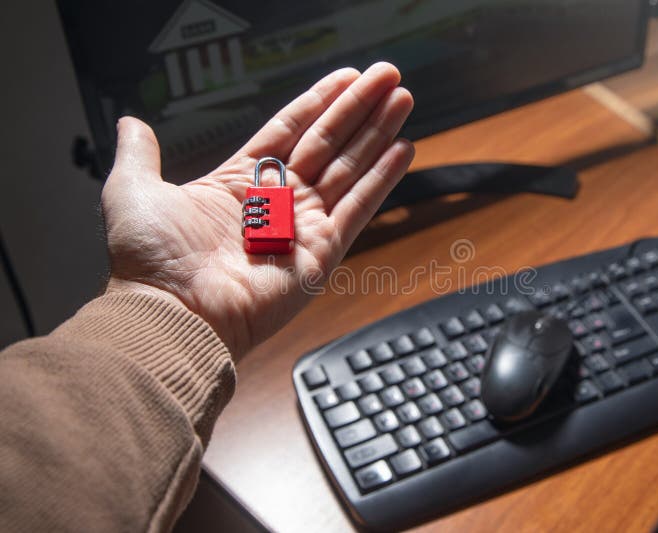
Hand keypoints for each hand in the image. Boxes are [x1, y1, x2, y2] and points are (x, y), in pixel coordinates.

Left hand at [102, 63, 414, 359]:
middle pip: (326, 142)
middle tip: (388, 76)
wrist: (172, 314)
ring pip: (348, 168)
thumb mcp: (133, 189)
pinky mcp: (322, 253)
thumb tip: (131, 122)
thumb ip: (140, 152)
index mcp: (237, 182)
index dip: (318, 101)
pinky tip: (403, 149)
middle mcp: (275, 202)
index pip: (288, 130)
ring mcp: (301, 227)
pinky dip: (382, 179)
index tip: (346, 77)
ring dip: (377, 133)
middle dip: (358, 108)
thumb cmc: (150, 260)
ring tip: (402, 99)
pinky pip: (358, 208)